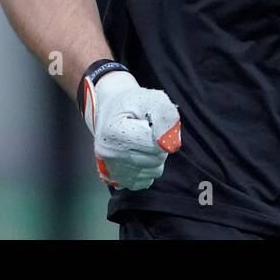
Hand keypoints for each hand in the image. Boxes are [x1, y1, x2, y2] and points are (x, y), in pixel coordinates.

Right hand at [83, 70, 181, 190]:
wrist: (111, 110)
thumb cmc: (133, 103)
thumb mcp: (152, 98)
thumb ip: (165, 115)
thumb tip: (171, 145)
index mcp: (113, 132)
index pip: (154, 145)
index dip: (162, 132)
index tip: (151, 122)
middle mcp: (108, 154)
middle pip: (155, 160)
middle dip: (160, 145)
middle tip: (149, 131)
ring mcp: (111, 169)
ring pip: (153, 171)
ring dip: (156, 156)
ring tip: (143, 141)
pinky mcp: (116, 179)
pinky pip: (145, 181)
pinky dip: (148, 168)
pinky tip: (139, 153)